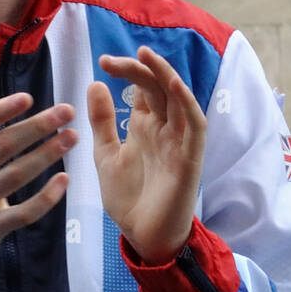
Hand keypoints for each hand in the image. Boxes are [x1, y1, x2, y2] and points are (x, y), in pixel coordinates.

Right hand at [0, 68, 75, 267]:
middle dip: (36, 127)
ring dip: (46, 156)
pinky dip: (45, 198)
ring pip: (15, 177)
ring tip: (72, 137)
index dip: (1, 111)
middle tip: (67, 110)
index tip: (28, 97)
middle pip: (2, 148)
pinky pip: (23, 213)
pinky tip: (65, 179)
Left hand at [87, 46, 205, 264]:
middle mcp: (165, 127)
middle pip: (158, 87)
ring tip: (145, 56)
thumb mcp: (105, 154)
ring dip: (165, 75)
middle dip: (139, 68)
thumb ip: (102, 121)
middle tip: (112, 59)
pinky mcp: (191, 156)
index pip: (143, 87)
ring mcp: (179, 140)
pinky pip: (195, 124)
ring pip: (179, 98)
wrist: (143, 234)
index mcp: (145, 125)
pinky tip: (173, 86)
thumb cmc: (129, 196)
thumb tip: (95, 83)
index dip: (128, 70)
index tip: (103, 62)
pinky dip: (187, 103)